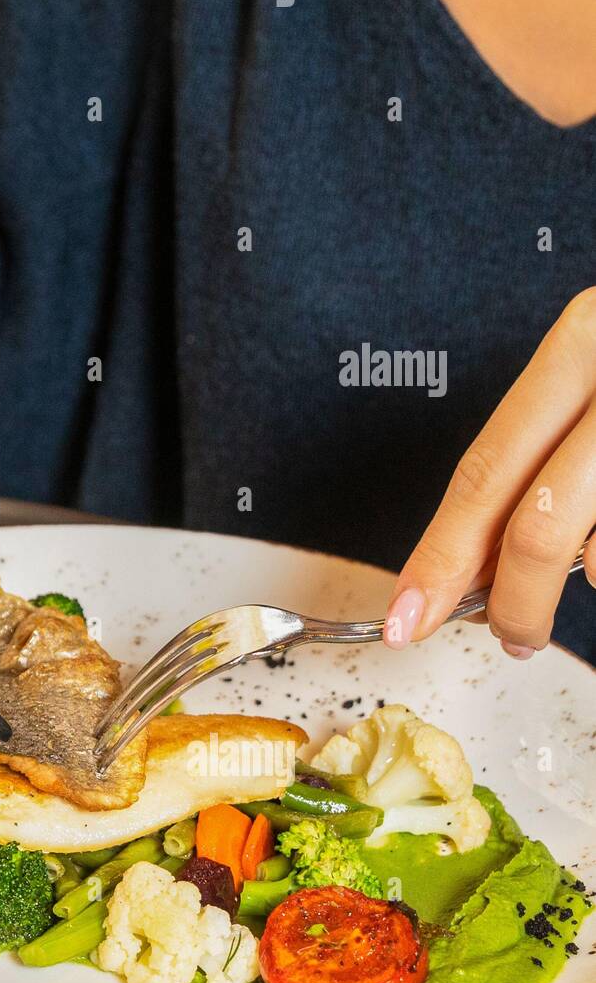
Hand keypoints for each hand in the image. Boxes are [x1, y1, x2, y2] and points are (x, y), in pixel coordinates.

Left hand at [385, 287, 595, 657]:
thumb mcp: (595, 377)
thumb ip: (539, 459)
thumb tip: (475, 565)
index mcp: (582, 343)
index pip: (484, 473)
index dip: (438, 555)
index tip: (406, 614)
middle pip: (538, 526)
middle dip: (509, 604)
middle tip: (503, 639)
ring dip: (577, 581)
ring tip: (566, 587)